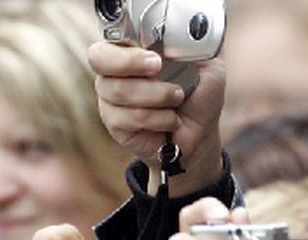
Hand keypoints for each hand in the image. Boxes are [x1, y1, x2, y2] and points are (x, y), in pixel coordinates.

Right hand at [88, 41, 225, 194]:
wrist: (200, 132)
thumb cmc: (199, 95)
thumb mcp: (206, 64)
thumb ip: (191, 46)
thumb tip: (175, 40)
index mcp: (131, 50)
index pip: (110, 40)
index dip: (126, 49)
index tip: (155, 58)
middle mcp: (114, 72)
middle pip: (101, 61)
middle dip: (132, 63)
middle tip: (159, 68)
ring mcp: (110, 99)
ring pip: (121, 91)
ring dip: (158, 96)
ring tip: (178, 98)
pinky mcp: (114, 124)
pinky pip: (130, 117)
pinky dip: (159, 119)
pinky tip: (170, 120)